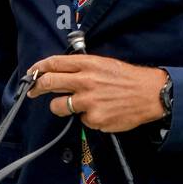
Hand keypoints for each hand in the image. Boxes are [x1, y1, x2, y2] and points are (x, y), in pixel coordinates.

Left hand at [26, 55, 166, 132]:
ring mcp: (89, 101)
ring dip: (60, 106)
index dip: (38, 68)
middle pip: (48, 83)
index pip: (53, 63)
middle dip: (36, 88)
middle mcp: (85, 81)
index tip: (31, 73)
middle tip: (33, 91)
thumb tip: (56, 72)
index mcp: (87, 64)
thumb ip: (81, 67)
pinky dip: (88, 117)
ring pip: (58, 106)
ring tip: (75, 104)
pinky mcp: (95, 119)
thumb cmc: (126, 78)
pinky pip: (81, 120)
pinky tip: (102, 111)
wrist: (151, 94)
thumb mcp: (103, 64)